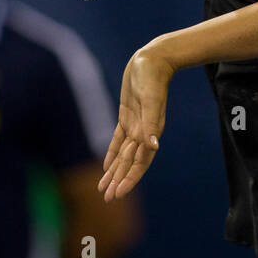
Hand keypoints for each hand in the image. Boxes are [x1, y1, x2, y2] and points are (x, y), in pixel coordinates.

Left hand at [98, 41, 174, 200]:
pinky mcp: (128, 115)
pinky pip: (119, 140)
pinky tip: (106, 165)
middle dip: (119, 180)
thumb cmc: (153, 77)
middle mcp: (144, 131)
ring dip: (115, 171)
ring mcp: (135, 124)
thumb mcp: (151, 98)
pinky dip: (112, 153)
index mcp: (150, 131)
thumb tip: (153, 146)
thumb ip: (152, 122)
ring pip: (123, 154)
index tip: (118, 194)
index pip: (140, 162)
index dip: (130, 178)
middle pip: (130, 162)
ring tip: (104, 188)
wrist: (153, 59)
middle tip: (107, 199)